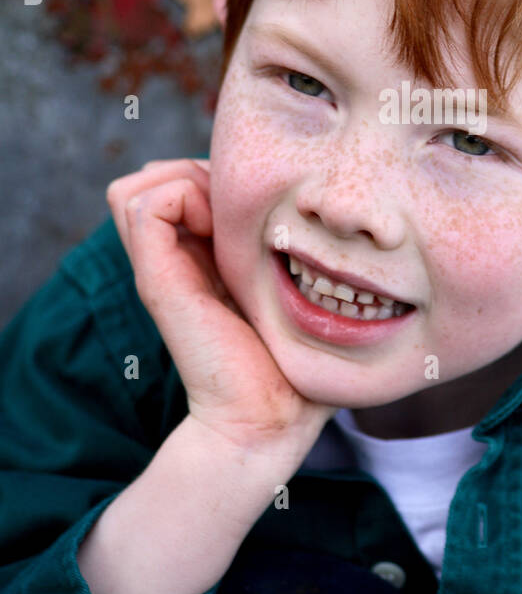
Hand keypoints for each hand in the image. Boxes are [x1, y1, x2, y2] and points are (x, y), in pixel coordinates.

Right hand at [106, 158, 336, 458]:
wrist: (269, 419)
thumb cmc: (295, 360)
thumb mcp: (293, 290)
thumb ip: (286, 257)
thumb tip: (307, 210)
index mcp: (201, 257)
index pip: (184, 179)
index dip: (225, 177)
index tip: (266, 207)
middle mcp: (174, 257)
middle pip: (158, 177)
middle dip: (207, 174)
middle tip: (250, 212)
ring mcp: (159, 268)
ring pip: (141, 186)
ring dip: (189, 182)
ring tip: (231, 222)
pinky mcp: (157, 280)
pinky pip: (144, 205)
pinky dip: (183, 197)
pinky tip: (224, 235)